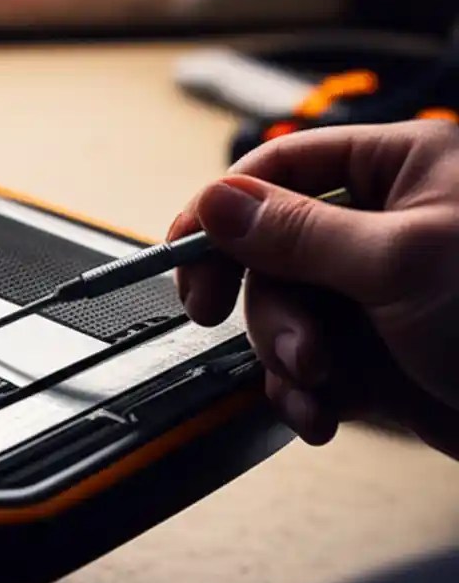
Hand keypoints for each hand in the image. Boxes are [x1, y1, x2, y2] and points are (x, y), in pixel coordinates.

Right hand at [168, 120, 458, 457]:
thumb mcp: (400, 262)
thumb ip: (296, 232)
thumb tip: (218, 201)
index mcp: (400, 170)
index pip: (280, 169)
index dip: (222, 210)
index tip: (182, 254)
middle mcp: (381, 225)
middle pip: (269, 253)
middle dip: (272, 310)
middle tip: (292, 347)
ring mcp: (376, 291)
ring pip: (281, 314)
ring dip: (287, 360)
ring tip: (319, 389)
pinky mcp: (376, 350)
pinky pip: (306, 362)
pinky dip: (303, 392)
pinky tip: (320, 413)